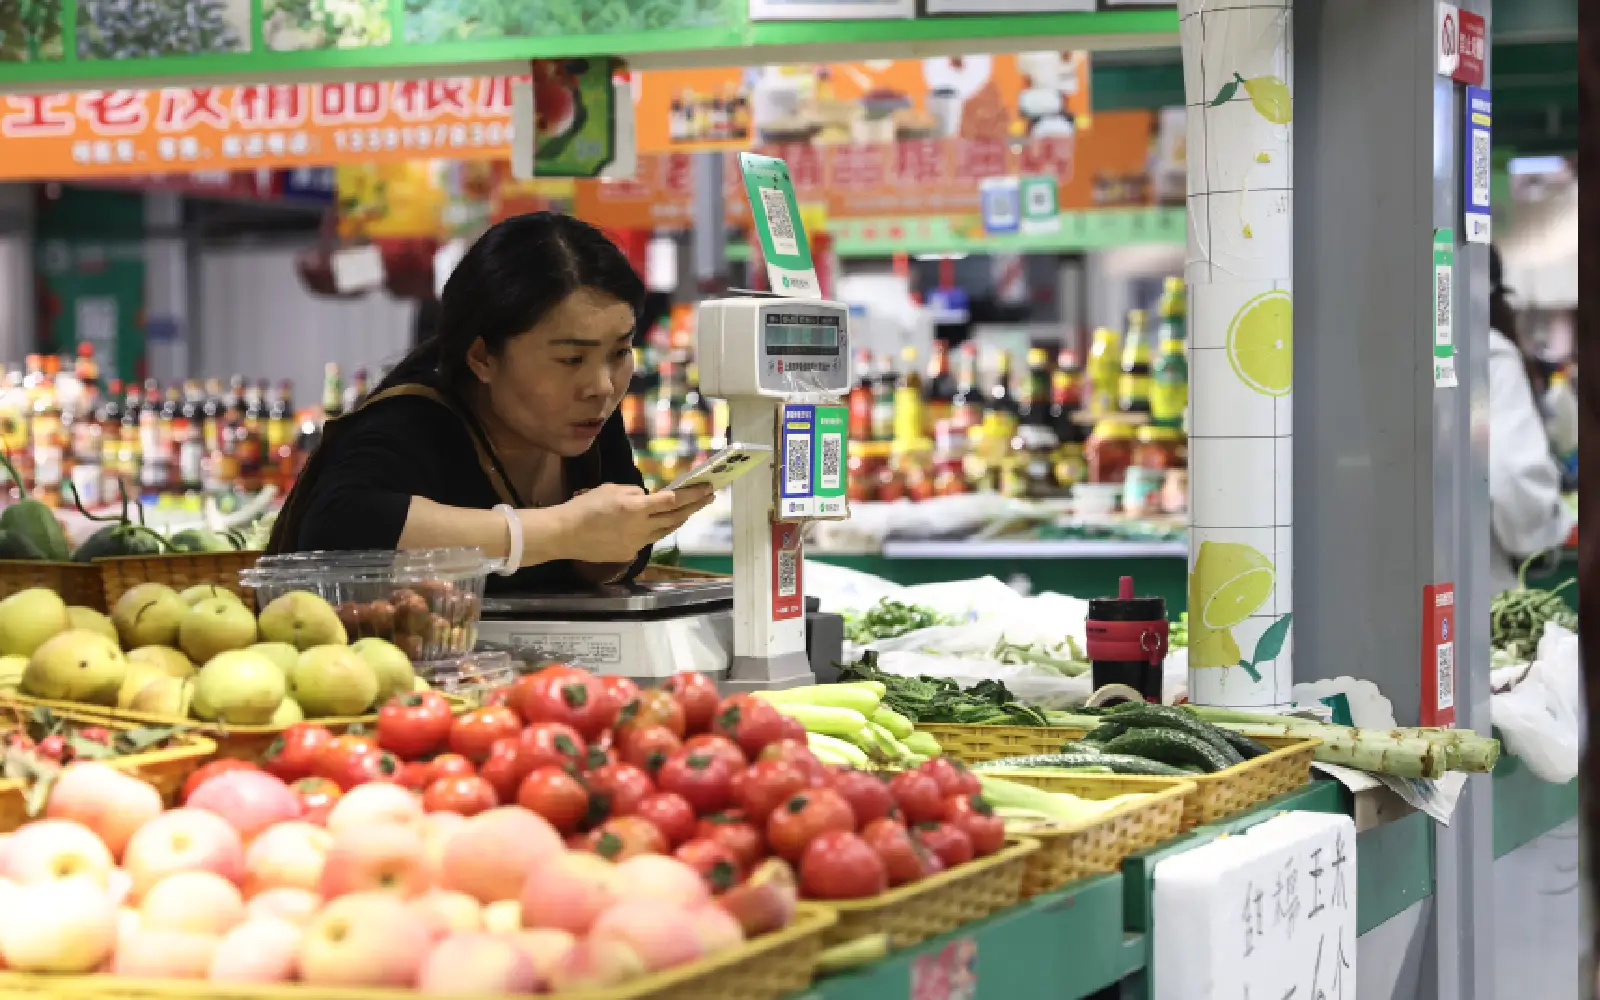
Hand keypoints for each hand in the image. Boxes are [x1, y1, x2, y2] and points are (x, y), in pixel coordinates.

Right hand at [547, 483, 714, 563]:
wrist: (566, 533)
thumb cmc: (585, 506)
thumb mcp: (611, 489)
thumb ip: (634, 493)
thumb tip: (647, 498)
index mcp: (637, 507)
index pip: (673, 500)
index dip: (692, 494)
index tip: (706, 488)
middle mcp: (642, 527)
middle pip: (676, 517)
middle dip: (695, 506)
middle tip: (708, 497)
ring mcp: (637, 543)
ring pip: (666, 531)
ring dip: (680, 520)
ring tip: (690, 511)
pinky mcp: (630, 553)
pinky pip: (648, 539)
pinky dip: (656, 530)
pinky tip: (659, 524)